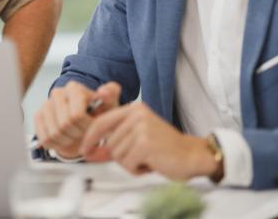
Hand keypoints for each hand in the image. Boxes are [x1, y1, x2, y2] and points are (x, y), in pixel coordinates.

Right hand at [33, 81, 120, 158]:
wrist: (85, 120)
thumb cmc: (98, 113)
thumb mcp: (109, 104)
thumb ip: (111, 95)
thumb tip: (104, 92)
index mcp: (74, 88)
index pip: (76, 115)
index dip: (86, 127)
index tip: (93, 128)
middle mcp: (57, 93)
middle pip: (64, 125)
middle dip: (77, 135)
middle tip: (85, 134)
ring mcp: (46, 104)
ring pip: (54, 134)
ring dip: (68, 142)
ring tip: (76, 137)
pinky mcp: (38, 116)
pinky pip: (44, 138)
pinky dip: (56, 145)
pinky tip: (65, 140)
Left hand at [79, 101, 217, 179]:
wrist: (192, 156)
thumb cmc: (164, 149)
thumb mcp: (137, 138)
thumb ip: (114, 142)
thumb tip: (89, 152)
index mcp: (133, 109)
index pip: (101, 122)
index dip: (90, 138)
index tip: (84, 150)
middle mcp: (136, 115)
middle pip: (109, 143)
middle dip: (122, 157)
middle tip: (141, 157)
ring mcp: (141, 128)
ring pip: (117, 155)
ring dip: (131, 164)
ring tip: (148, 159)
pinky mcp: (145, 144)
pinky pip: (127, 163)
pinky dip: (137, 169)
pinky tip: (151, 164)